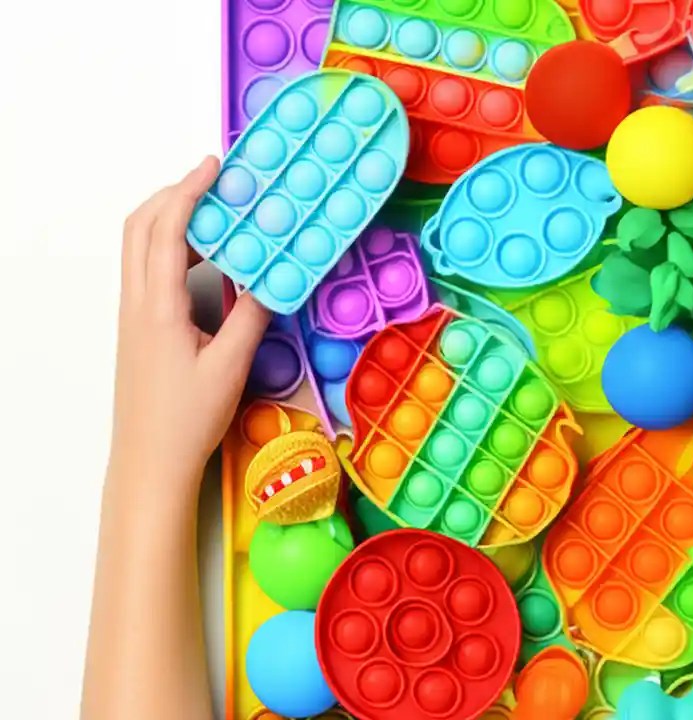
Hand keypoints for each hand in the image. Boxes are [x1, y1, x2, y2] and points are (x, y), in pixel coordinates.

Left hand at [110, 156, 270, 501]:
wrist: (149, 461)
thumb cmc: (188, 420)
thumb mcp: (231, 366)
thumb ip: (252, 315)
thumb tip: (274, 277)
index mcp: (157, 306)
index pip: (166, 231)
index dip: (189, 191)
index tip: (214, 167)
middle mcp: (137, 302)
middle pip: (140, 226)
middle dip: (173, 193)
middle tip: (213, 180)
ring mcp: (133, 314)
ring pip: (140, 246)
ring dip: (171, 218)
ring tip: (215, 212)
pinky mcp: (139, 327)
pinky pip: (147, 268)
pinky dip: (171, 246)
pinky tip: (205, 257)